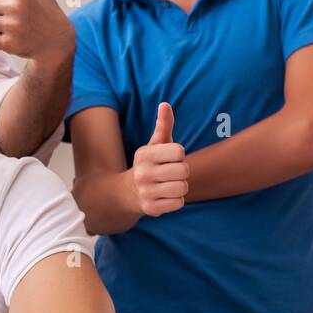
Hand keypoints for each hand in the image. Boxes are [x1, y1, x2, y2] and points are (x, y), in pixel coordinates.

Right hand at [132, 102, 188, 216]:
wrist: (128, 192)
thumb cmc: (150, 164)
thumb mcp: (155, 144)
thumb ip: (163, 125)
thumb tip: (165, 104)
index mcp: (144, 155)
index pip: (179, 151)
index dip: (179, 155)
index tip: (169, 158)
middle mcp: (142, 173)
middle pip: (184, 171)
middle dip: (182, 172)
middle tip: (171, 173)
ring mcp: (146, 192)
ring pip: (182, 188)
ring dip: (180, 187)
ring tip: (169, 185)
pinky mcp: (151, 208)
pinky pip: (178, 203)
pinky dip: (176, 200)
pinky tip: (166, 196)